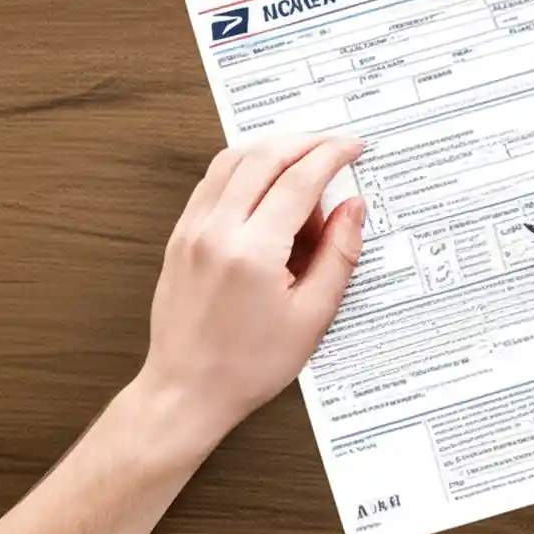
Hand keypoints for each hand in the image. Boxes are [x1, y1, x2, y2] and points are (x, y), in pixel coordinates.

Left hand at [138, 135, 365, 441]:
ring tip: (302, 162)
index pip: (299, 180)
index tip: (353, 148)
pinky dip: (243, 168)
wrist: (187, 391)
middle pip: (264, 157)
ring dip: (271, 150)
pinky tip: (266, 183)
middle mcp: (216, 232)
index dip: (331, 156)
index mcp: (252, 252)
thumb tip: (353, 210)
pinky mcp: (180, 237)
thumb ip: (338, 255)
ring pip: (232, 160)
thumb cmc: (248, 365)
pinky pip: (212, 182)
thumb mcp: (312, 316)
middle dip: (305, 143)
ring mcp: (192, 231)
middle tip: (333, 146)